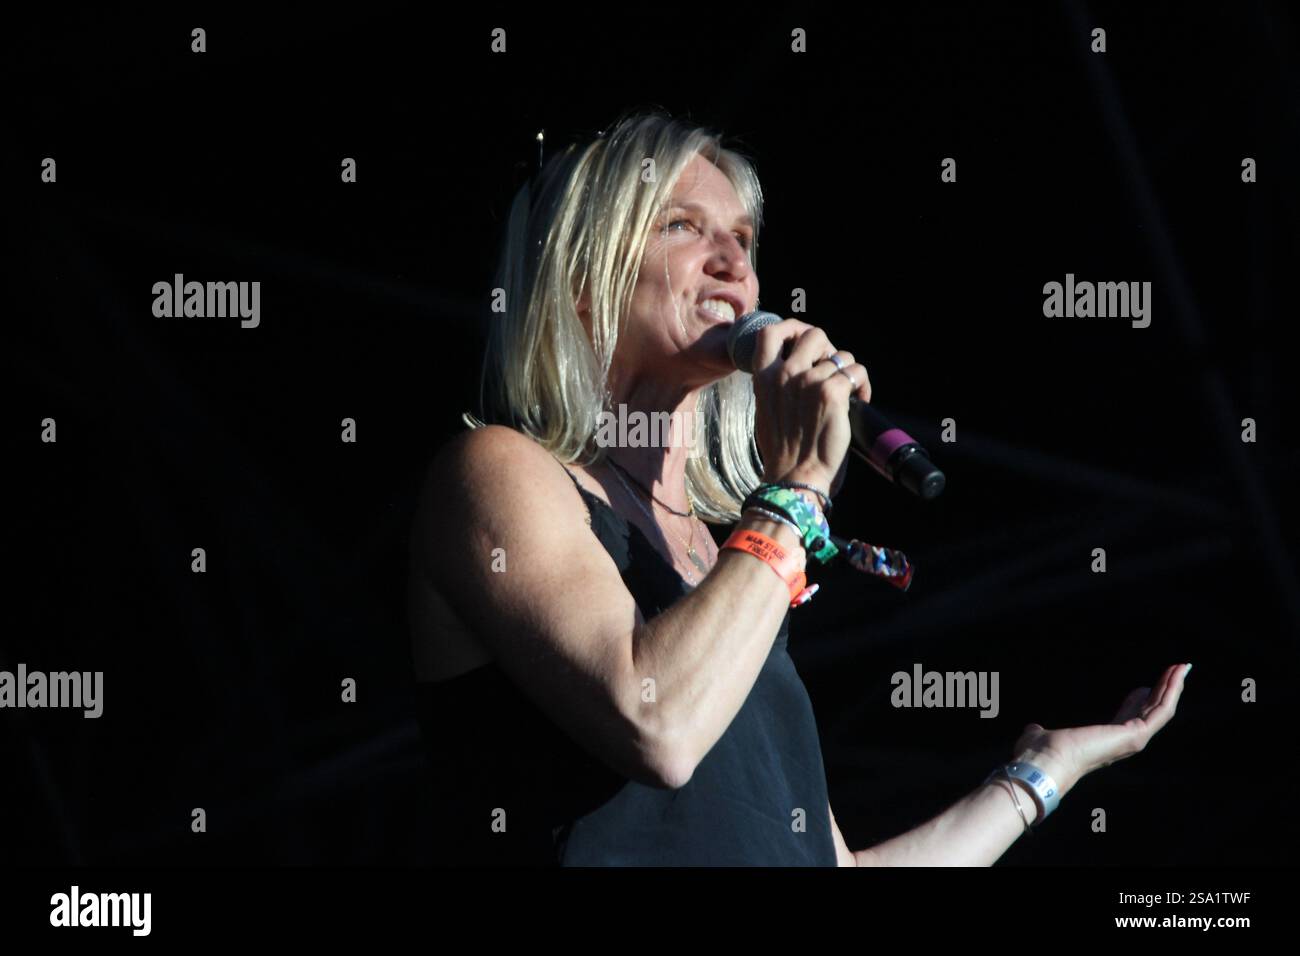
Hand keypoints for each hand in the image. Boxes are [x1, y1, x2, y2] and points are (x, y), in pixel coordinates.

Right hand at [752, 319, 871, 492]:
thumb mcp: (765, 411)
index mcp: (764, 378)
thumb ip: (776, 385)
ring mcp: (809, 381)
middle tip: (832, 369)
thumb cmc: (783, 452)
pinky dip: (863, 387)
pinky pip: (857, 372)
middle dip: (828, 348)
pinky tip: (857, 403)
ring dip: (848, 374)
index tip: (803, 339)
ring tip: (847, 396)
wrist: (794, 478)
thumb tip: (796, 366)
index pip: (771, 332)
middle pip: (814, 334)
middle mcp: (785, 374)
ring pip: (842, 356)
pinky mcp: (832, 392)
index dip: (792, 328)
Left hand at [1009, 663, 1190, 796]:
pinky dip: (1171, 691)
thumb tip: (1033, 729)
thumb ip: (1039, 731)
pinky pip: (1161, 710)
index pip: (1126, 721)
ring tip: (1183, 667)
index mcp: (1101, 742)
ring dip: (1173, 687)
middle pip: (1148, 713)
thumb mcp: (1040, 736)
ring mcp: (1131, 740)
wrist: (1043, 763)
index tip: (1143, 688)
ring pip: (1160, 710)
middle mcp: (1121, 743)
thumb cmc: (1038, 754)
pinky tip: (1176, 673)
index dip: (1136, 702)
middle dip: (1162, 692)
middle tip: (1175, 671)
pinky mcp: (1136, 735)